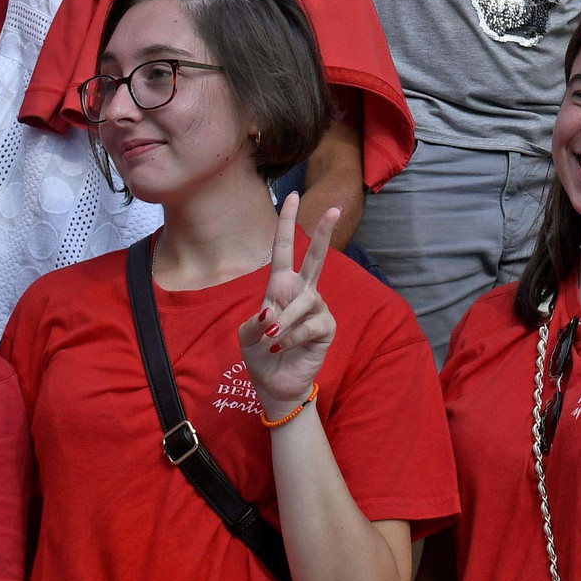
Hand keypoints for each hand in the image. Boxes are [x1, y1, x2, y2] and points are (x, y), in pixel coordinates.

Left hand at [240, 201, 339, 416]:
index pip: (284, 249)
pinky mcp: (326, 328)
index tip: (291, 196)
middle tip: (334, 208)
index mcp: (280, 286)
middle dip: (324, 233)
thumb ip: (254, 322)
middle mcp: (302, 292)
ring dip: (284, 320)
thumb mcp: (246, 336)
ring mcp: (317, 309)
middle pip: (316, 257)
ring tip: (271, 338)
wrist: (275, 384)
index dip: (286, 223)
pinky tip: (283, 346)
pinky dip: (293, 335)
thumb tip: (271, 312)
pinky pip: (311, 324)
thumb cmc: (261, 354)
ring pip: (304, 300)